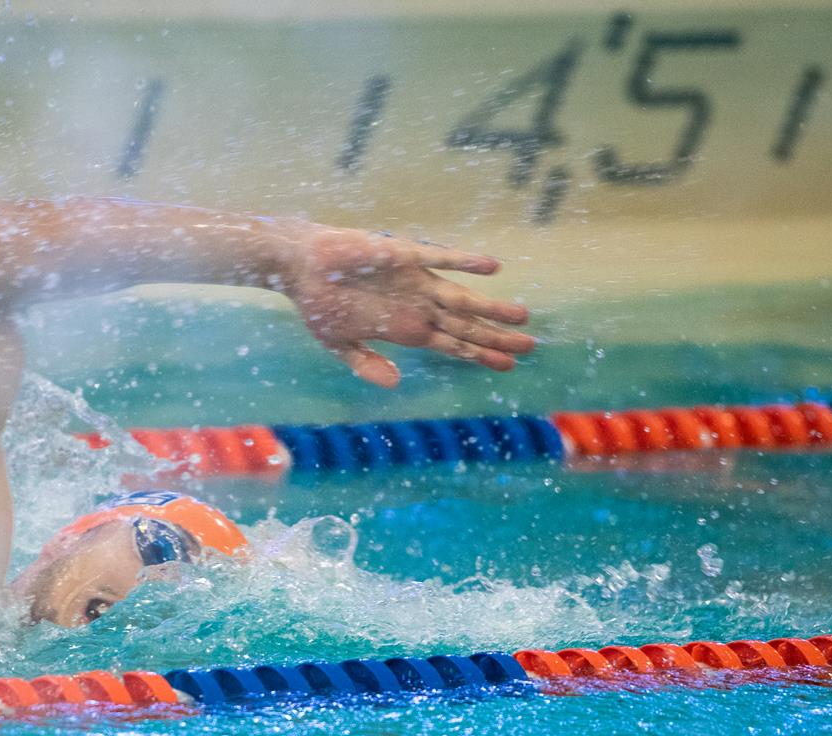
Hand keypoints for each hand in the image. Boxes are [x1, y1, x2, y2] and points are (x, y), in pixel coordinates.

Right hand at [275, 225, 533, 387]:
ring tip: (524, 316)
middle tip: (532, 348)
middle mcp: (419, 305)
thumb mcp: (340, 343)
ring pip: (463, 299)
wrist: (299, 267)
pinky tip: (493, 268)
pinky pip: (440, 259)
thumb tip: (394, 384)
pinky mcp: (404, 256)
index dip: (481, 355)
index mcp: (407, 328)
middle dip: (498, 338)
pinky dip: (465, 263)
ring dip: (492, 308)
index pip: (453, 345)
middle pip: (467, 326)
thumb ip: (367, 363)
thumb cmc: (319, 304)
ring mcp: (416, 281)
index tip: (508, 366)